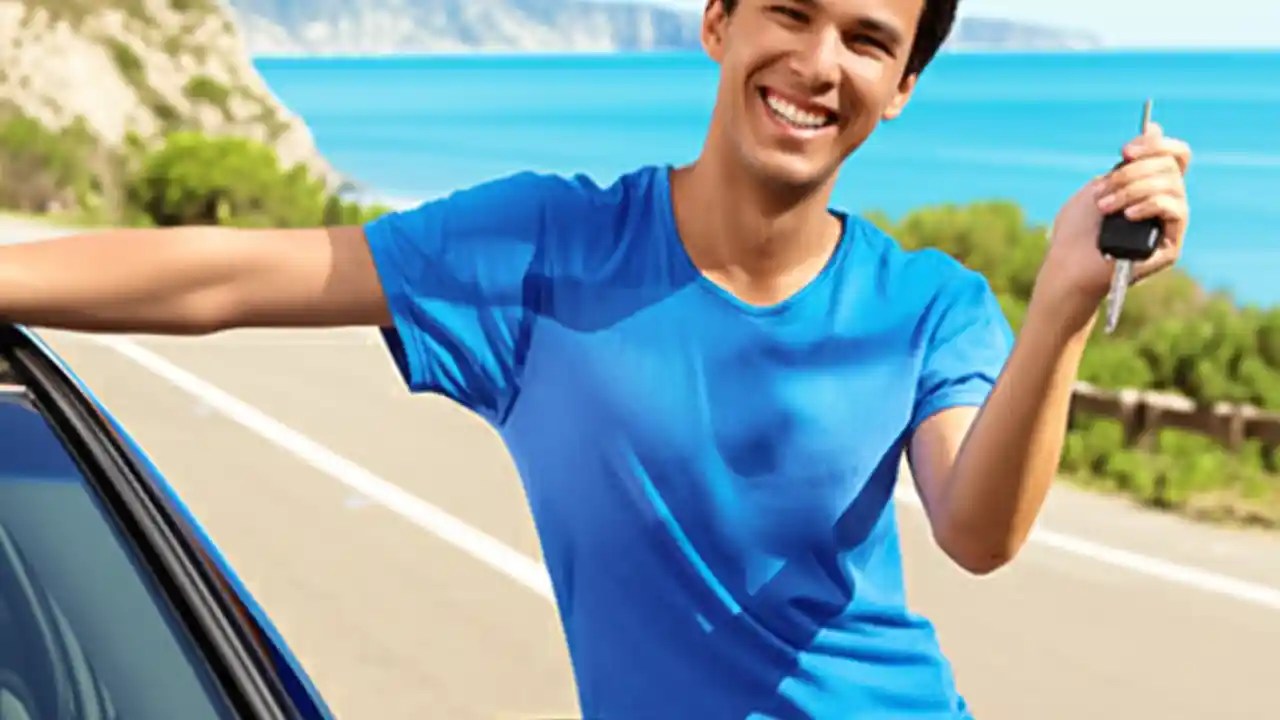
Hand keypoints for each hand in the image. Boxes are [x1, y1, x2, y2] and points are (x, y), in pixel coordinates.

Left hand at [1033, 122, 1192, 328]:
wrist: (1068, 265)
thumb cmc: (1077, 229)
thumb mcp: (1098, 185)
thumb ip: (1127, 161)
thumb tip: (1155, 127)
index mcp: (1151, 186)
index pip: (1174, 154)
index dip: (1156, 145)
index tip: (1125, 150)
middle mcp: (1166, 202)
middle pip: (1170, 166)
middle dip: (1131, 172)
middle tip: (1101, 191)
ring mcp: (1171, 223)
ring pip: (1171, 185)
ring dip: (1132, 189)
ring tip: (1105, 207)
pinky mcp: (1172, 244)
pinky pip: (1175, 209)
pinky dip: (1150, 204)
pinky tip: (1128, 214)